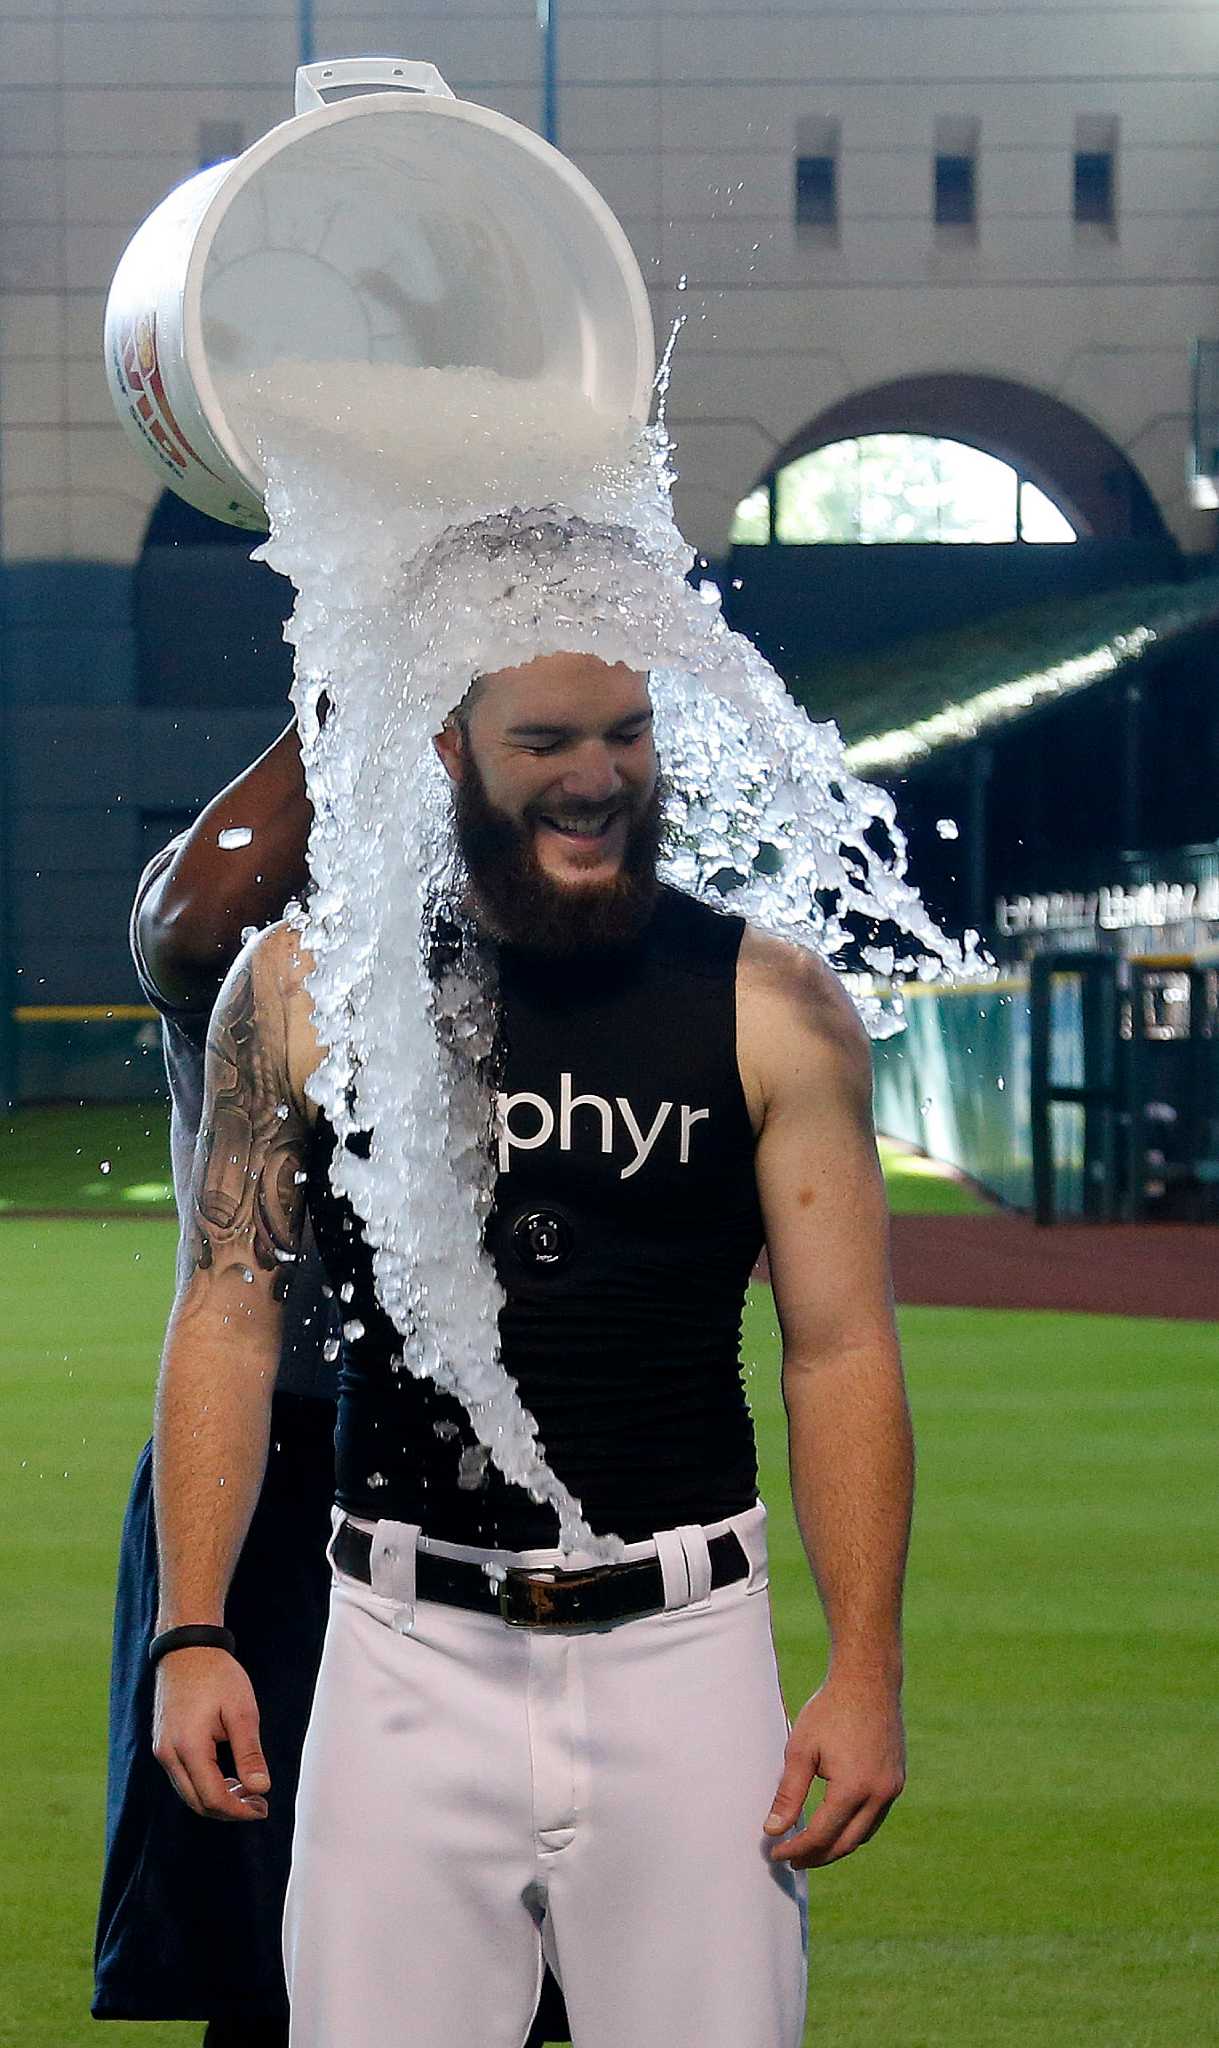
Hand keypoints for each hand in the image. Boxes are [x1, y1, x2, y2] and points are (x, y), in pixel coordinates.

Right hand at [152, 1647, 269, 1821]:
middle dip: (229, 1810)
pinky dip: (204, 1785)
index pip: (213, 1799)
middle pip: (198, 1803)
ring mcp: (162, 1750)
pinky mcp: (162, 1744)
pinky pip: (182, 1778)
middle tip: (258, 1803)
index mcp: (189, 1748)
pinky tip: (227, 1776)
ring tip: (246, 1790)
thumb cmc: (217, 1675)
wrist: (187, 1649)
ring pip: (188, 1793)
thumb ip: (249, 1753)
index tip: (262, 1808)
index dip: (239, 1811)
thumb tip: (261, 1789)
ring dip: (217, 1799)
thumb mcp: (241, 1712)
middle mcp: (168, 1755)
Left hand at [763, 1676, 904, 1868]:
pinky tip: (836, 1823)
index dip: (797, 1848)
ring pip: (864, 1834)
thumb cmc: (830, 1710)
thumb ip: (788, 1794)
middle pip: (845, 1843)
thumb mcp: (801, 1750)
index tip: (776, 1852)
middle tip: (792, 1859)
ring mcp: (892, 1788)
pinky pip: (875, 1817)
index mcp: (853, 1788)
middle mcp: (879, 1794)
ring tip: (811, 1847)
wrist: (868, 1679)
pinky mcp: (897, 1779)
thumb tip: (773, 1830)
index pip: (821, 1835)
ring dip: (837, 1845)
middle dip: (817, 1856)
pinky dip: (854, 1827)